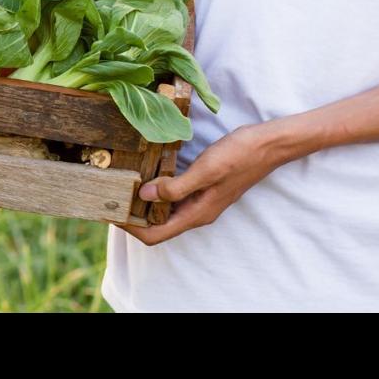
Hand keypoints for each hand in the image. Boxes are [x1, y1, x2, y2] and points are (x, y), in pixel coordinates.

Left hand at [122, 121, 307, 245]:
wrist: (269, 144)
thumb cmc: (240, 155)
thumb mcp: (206, 170)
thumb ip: (176, 186)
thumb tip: (144, 196)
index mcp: (197, 214)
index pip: (155, 235)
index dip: (131, 228)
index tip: (110, 213)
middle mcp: (197, 212)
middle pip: (156, 226)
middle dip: (132, 216)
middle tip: (109, 198)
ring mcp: (200, 201)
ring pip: (164, 211)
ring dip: (143, 203)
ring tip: (122, 187)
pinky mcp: (202, 187)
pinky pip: (174, 197)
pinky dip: (157, 191)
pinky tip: (147, 175)